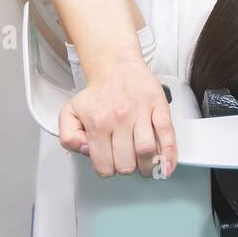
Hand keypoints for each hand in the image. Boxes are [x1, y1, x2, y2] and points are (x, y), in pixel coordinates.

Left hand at [58, 58, 176, 178]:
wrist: (116, 67)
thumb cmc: (98, 94)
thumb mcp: (70, 113)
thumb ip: (68, 137)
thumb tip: (85, 150)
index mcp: (98, 123)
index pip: (104, 166)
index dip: (107, 169)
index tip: (110, 163)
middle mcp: (119, 119)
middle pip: (126, 164)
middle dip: (126, 168)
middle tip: (126, 160)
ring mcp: (140, 113)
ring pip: (147, 153)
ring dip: (147, 166)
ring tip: (144, 163)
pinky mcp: (159, 107)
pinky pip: (167, 136)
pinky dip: (169, 156)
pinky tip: (166, 166)